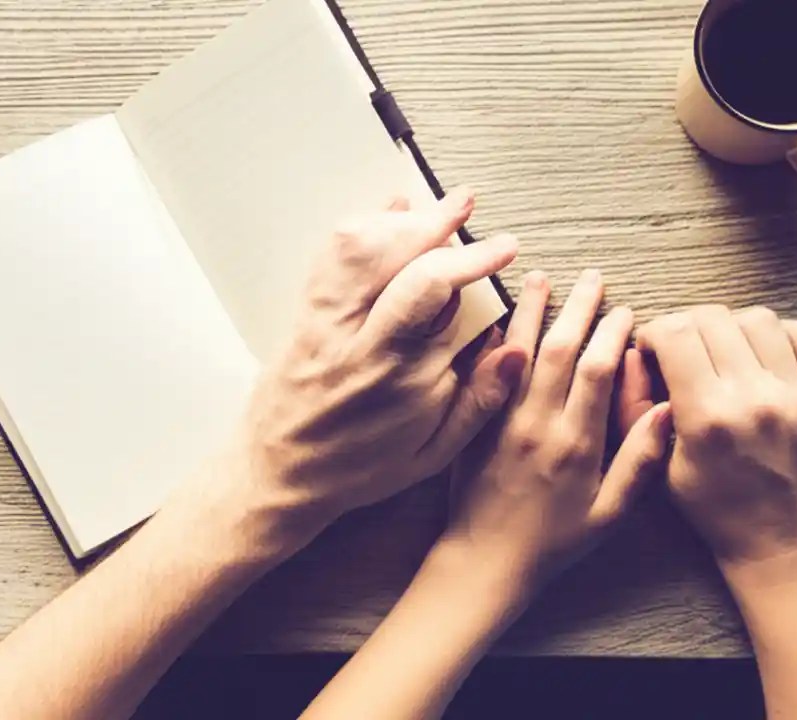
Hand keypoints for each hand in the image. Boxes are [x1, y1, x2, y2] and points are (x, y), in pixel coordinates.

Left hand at [173, 190, 526, 563]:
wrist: (281, 476)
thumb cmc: (358, 470)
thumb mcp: (433, 456)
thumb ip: (479, 402)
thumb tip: (516, 351)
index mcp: (401, 378)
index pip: (440, 298)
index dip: (474, 262)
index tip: (505, 247)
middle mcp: (360, 344)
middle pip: (400, 264)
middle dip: (439, 225)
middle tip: (468, 204)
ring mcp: (326, 325)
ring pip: (358, 252)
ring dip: (399, 219)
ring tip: (434, 206)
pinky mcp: (305, 315)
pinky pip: (328, 258)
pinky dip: (360, 227)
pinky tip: (388, 211)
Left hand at [437, 270, 672, 598]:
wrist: (485, 562)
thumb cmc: (554, 543)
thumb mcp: (609, 514)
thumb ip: (639, 461)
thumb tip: (669, 410)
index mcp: (575, 443)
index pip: (597, 370)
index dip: (612, 334)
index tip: (626, 310)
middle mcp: (537, 423)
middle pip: (559, 349)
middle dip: (578, 307)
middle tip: (592, 276)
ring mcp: (501, 421)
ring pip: (519, 352)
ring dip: (532, 311)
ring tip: (541, 277)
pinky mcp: (475, 424)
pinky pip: (484, 373)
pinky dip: (493, 342)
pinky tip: (501, 318)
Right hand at [632, 305, 796, 575]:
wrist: (779, 542)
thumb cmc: (713, 508)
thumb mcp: (658, 465)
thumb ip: (636, 409)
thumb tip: (630, 353)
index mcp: (707, 419)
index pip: (674, 333)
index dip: (655, 332)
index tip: (654, 350)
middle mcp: (754, 400)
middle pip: (712, 318)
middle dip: (689, 327)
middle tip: (686, 352)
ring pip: (759, 317)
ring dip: (733, 328)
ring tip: (727, 354)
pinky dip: (782, 334)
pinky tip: (766, 357)